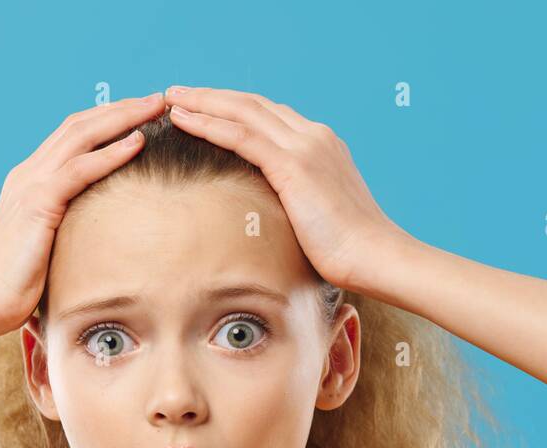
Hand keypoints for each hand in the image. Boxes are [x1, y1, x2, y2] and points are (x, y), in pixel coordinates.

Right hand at [0, 93, 166, 337]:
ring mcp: (31, 184)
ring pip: (82, 136)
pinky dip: (110, 153)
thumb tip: (97, 240)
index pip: (72, 136)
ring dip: (123, 118)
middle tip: (157, 100)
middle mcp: (29, 174)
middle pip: (80, 125)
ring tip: (155, 109)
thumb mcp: (46, 248)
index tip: (141, 115)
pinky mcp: (38, 203)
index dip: (107, 120)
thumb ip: (66, 231)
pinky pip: (80, 168)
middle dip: (120, 108)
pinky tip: (137, 142)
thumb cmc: (15, 285)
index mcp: (30, 181)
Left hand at [164, 86, 406, 291]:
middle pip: (252, 104)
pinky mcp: (293, 166)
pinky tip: (184, 120)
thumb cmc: (351, 249)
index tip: (205, 107)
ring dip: (203, 102)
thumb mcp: (322, 214)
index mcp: (322, 144)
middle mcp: (313, 136)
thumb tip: (277, 215)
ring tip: (171, 99)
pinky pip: (241, 136)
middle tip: (178, 92)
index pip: (270, 115)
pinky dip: (209, 124)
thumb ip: (299, 200)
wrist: (375, 256)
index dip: (234, 108)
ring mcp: (304, 147)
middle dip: (213, 96)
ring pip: (242, 111)